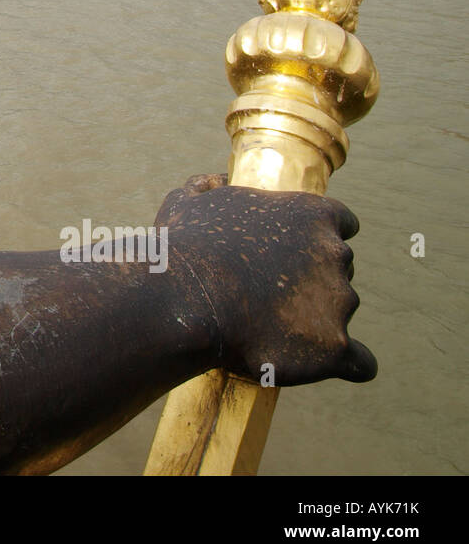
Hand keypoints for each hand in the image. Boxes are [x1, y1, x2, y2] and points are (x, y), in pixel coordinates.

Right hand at [156, 174, 376, 386]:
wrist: (183, 299)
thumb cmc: (184, 247)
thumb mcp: (187, 203)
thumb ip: (206, 187)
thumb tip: (215, 180)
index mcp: (312, 213)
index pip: (343, 223)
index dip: (319, 239)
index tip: (294, 254)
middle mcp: (336, 253)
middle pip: (340, 269)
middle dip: (313, 280)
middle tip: (270, 294)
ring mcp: (340, 301)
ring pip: (340, 313)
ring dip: (315, 319)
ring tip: (269, 329)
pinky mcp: (335, 347)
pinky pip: (359, 362)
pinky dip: (344, 362)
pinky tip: (316, 360)